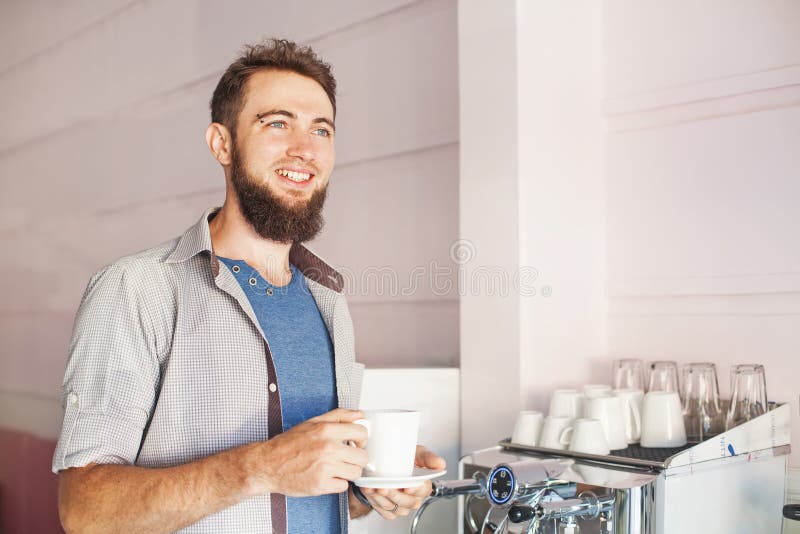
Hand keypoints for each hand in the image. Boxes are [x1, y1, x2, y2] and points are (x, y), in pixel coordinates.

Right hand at [244, 408, 368, 496]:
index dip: (362, 439)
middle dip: (356, 458)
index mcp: (326, 430)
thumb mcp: (313, 422)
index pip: (361, 432)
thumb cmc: (289, 444)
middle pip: (362, 456)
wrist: (268, 465)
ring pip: (355, 473)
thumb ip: (339, 416)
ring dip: (348, 472)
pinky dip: (337, 483)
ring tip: (335, 468)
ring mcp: (325, 468)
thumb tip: (360, 414)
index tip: (356, 443)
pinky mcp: (320, 485)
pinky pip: (343, 486)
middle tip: (346, 458)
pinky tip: (327, 477)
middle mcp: (327, 448)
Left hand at [360, 445, 445, 519]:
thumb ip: (429, 458)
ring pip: (392, 507)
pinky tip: (370, 491)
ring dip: (381, 498)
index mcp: (423, 486)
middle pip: (406, 501)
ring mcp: (402, 506)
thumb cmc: (406, 460)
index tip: (406, 486)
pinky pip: (383, 511)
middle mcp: (414, 498)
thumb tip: (440, 463)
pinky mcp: (390, 511)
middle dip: (394, 494)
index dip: (414, 489)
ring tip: (373, 487)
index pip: (422, 490)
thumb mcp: (418, 454)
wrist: (388, 466)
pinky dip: (375, 502)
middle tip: (384, 486)